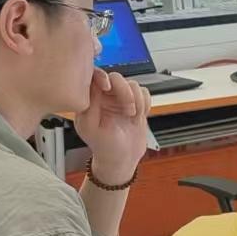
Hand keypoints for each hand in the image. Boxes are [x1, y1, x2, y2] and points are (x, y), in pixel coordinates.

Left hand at [76, 69, 151, 184]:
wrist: (123, 159)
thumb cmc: (104, 147)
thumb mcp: (91, 126)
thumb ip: (91, 103)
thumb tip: (95, 83)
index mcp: (90, 100)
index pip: (95, 76)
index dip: (103, 77)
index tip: (107, 87)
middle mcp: (106, 97)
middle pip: (117, 78)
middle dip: (125, 93)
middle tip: (128, 110)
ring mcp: (122, 100)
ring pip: (133, 84)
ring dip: (137, 100)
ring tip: (132, 116)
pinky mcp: (136, 103)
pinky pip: (145, 92)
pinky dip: (146, 103)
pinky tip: (139, 116)